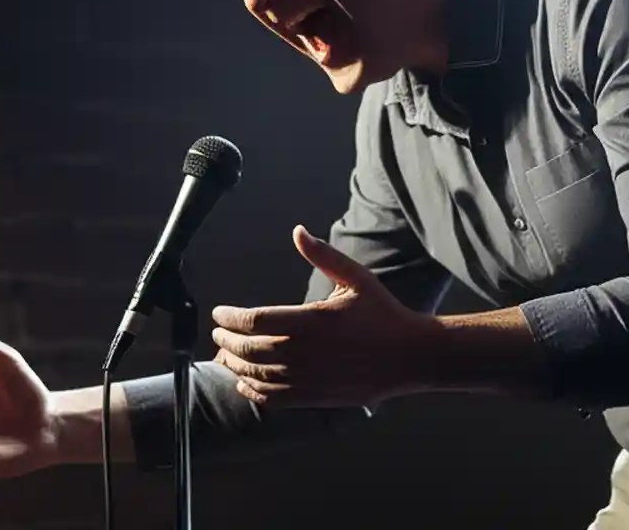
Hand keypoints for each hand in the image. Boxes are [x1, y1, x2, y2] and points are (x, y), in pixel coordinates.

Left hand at [211, 225, 438, 408]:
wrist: (410, 356)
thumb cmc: (383, 313)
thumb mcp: (356, 278)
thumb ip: (323, 256)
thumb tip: (298, 230)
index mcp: (311, 320)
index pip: (254, 320)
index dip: (230, 318)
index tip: (220, 313)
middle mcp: (304, 351)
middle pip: (249, 348)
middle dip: (227, 341)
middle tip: (218, 334)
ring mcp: (307, 378)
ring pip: (257, 374)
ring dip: (235, 364)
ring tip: (224, 356)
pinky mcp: (313, 397)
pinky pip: (273, 398)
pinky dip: (252, 391)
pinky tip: (243, 383)